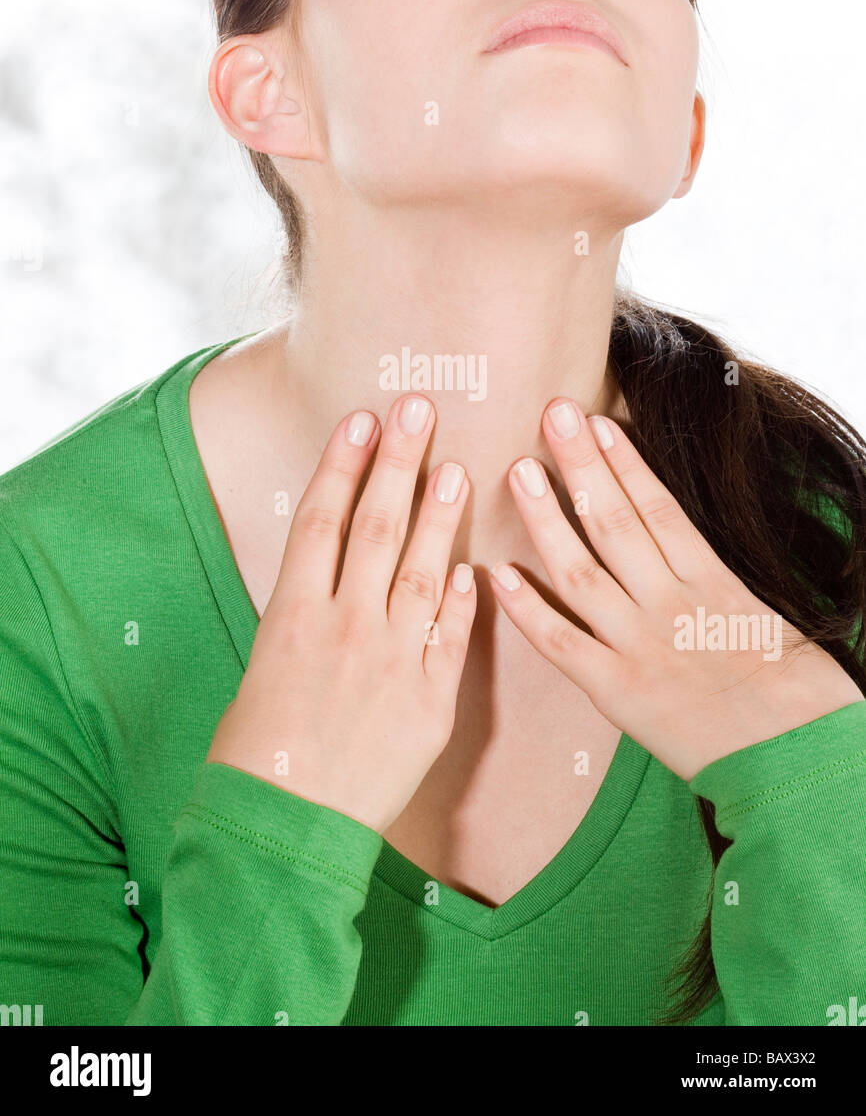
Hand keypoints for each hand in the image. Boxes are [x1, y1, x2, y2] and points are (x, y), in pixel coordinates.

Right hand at [206, 394, 475, 833]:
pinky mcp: (428, 703)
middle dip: (399, 463)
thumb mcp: (263, 669)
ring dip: (441, 516)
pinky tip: (477, 567)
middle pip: (376, 527)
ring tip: (457, 468)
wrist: (280, 829)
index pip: (323, 518)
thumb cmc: (254, 754)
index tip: (363, 419)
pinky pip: (451, 639)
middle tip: (420, 409)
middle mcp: (343, 625)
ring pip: (424, 571)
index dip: (345, 464)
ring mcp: (389, 661)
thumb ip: (302, 618)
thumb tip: (327, 580)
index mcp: (292, 614)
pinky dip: (465, 601)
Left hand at [489, 399, 862, 779]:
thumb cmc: (805, 702)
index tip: (598, 424)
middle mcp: (671, 604)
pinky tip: (497, 573)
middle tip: (552, 414)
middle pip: (615, 521)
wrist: (804, 764)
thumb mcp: (772, 625)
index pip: (659, 508)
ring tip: (520, 472)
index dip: (625, 462)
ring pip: (580, 570)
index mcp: (714, 584)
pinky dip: (525, 609)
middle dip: (581, 465)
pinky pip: (562, 644)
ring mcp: (641, 646)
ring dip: (546, 519)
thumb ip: (727, 594)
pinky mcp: (619, 693)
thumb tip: (701, 571)